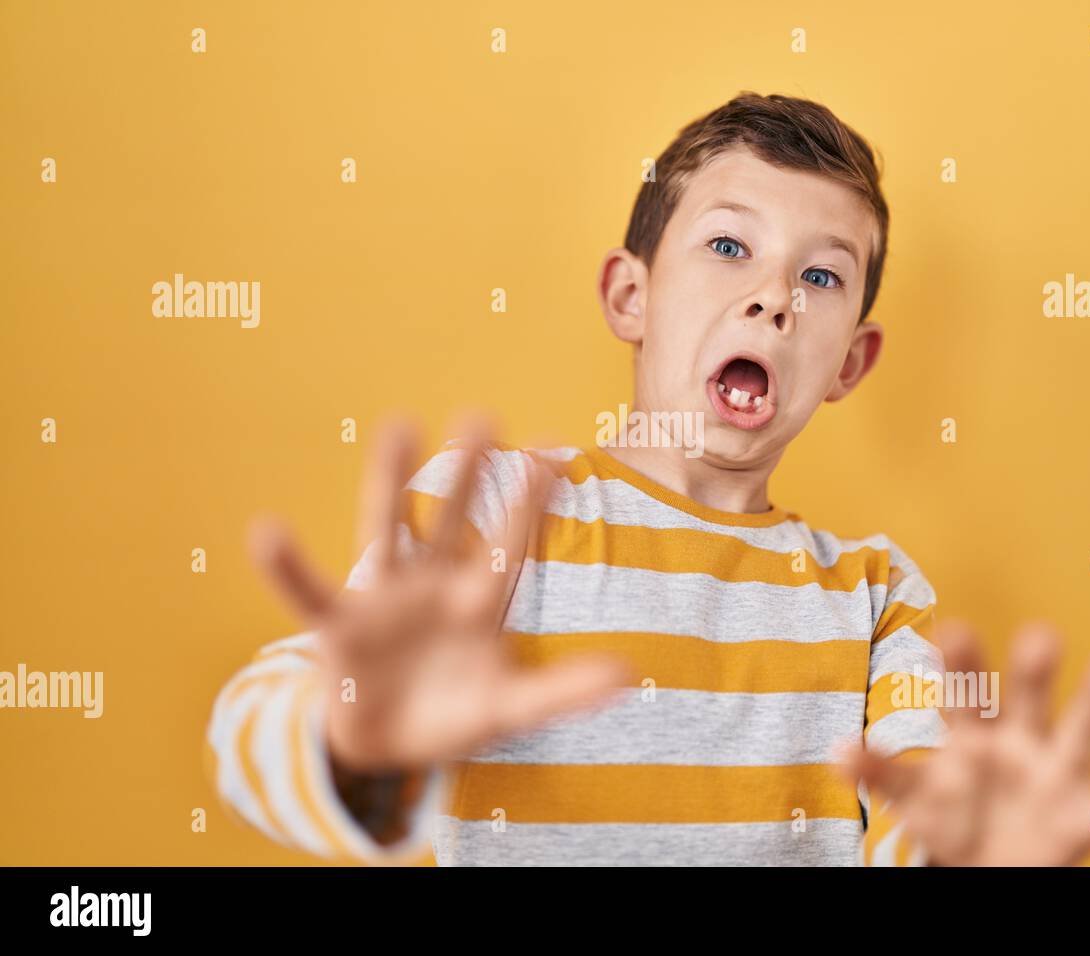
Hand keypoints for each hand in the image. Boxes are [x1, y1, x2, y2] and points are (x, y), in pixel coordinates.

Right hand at [247, 415, 629, 773]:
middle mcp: (434, 584)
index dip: (527, 506)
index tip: (551, 456)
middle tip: (483, 416)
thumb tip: (630, 675)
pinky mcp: (340, 625)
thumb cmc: (452, 713)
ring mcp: (385, 597)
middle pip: (453, 520)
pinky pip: (310, 591)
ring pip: (389, 528)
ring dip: (391, 481)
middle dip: (467, 474)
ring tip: (399, 425)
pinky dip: (288, 567)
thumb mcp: (510, 708)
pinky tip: (266, 532)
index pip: (508, 547)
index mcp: (479, 600)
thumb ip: (562, 692)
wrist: (386, 746)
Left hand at [836, 619, 1089, 865]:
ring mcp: (1056, 773)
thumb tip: (833, 752)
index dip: (957, 667)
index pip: (959, 695)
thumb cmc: (949, 812)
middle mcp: (1018, 740)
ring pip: (1082, 731)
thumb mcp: (912, 796)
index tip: (950, 628)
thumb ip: (881, 774)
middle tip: (1040, 634)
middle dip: (1032, 670)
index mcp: (969, 731)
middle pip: (1026, 698)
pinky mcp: (1086, 815)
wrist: (985, 861)